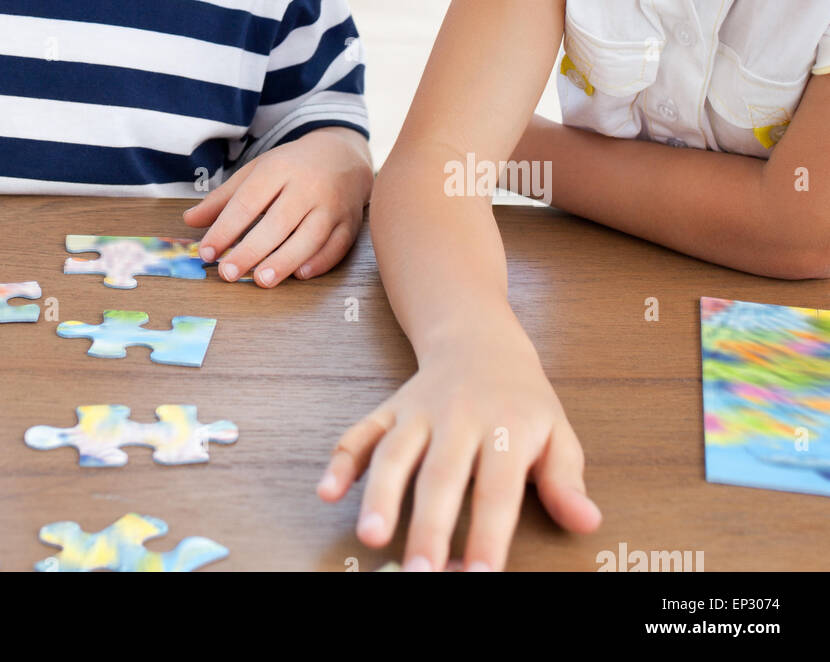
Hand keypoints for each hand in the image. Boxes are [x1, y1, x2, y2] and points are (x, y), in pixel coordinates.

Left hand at [181, 127, 370, 285]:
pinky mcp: (350, 222)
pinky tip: (300, 274)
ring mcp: (332, 205)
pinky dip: (320, 262)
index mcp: (278, 169)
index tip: (206, 252)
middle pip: (278, 222)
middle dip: (251, 250)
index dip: (225, 228)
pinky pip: (337, 245)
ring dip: (285, 261)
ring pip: (310, 236)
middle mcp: (307, 186)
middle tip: (227, 273)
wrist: (343, 153)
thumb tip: (190, 221)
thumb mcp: (256, 172)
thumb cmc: (291, 167)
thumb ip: (223, 198)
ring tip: (261, 280)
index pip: (247, 202)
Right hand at [317, 333, 601, 569]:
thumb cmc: (522, 398)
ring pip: (395, 454)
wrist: (478, 337)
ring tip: (372, 537)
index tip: (482, 575)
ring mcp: (419, 412)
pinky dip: (341, 460)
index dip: (491, 535)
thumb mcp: (557, 431)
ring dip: (380, 495)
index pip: (498, 489)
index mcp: (505, 427)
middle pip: (441, 476)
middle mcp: (459, 418)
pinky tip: (327, 492)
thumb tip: (586, 521)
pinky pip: (362, 432)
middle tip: (421, 573)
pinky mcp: (390, 408)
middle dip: (429, 527)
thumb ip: (567, 480)